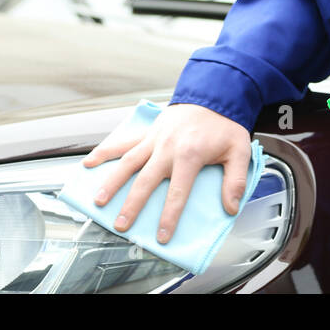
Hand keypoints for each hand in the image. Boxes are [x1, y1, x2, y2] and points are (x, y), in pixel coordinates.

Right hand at [81, 102, 251, 243]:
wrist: (213, 93)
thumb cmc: (224, 124)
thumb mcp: (239, 151)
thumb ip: (235, 180)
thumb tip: (230, 207)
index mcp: (190, 154)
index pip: (177, 192)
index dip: (169, 216)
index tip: (162, 236)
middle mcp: (167, 147)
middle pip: (145, 181)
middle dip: (132, 205)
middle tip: (121, 225)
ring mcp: (154, 139)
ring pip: (128, 162)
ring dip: (111, 182)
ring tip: (98, 200)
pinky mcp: (148, 132)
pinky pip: (123, 142)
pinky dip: (105, 151)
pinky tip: (89, 162)